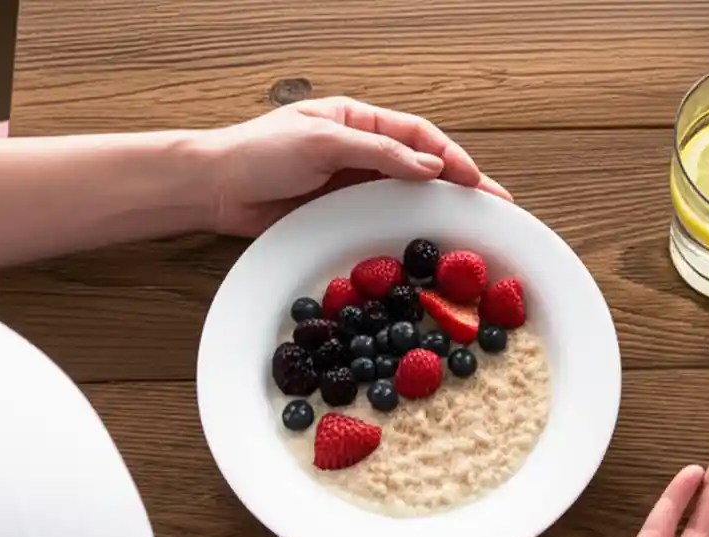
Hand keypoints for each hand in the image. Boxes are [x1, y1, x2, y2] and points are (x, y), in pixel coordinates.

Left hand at [192, 97, 510, 235]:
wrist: (214, 188)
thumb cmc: (259, 153)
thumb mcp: (323, 142)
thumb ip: (379, 154)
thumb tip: (429, 169)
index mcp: (357, 120)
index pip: (418, 135)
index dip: (452, 157)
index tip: (476, 182)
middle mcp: (359, 150)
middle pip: (420, 165)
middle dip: (458, 184)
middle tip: (494, 208)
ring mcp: (350, 183)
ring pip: (405, 195)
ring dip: (436, 209)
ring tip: (470, 229)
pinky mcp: (337, 213)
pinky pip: (380, 218)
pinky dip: (404, 229)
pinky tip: (422, 243)